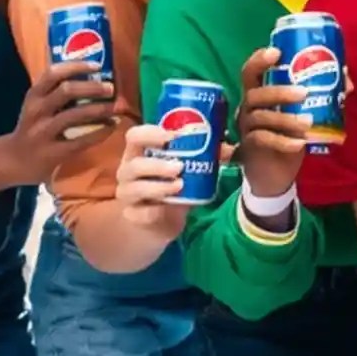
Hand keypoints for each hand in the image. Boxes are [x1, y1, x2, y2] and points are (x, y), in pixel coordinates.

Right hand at [6, 61, 116, 182]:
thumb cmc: (34, 127)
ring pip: (74, 115)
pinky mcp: (54, 152)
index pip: (53, 73)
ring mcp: (44, 132)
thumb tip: (96, 79)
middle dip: (92, 87)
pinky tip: (112, 126)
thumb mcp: (39, 106)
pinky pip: (81, 140)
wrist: (15, 160)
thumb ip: (58, 93)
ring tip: (117, 107)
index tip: (97, 66)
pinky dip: (100, 132)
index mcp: (34, 95)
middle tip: (111, 88)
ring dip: (100, 109)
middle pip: (66, 91)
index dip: (76, 66)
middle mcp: (37, 111)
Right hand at [114, 124, 234, 238]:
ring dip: (159, 186)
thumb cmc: (170, 188)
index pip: (134, 136)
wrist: (159, 221)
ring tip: (180, 185)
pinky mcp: (131, 215)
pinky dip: (152, 211)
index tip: (172, 136)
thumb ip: (203, 158)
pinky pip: (138, 213)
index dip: (150, 133)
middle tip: (180, 167)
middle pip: (135, 164)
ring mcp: (127, 194)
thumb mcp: (184, 171)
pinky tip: (164, 209)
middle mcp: (128, 172)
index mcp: (138, 153)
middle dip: (158, 165)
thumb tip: (229, 148)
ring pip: (135, 188)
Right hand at [237, 47, 308, 196]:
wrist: (274, 174)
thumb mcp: (303, 114)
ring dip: (286, 119)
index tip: (277, 52)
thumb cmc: (288, 136)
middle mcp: (248, 108)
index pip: (250, 71)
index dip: (260, 60)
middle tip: (304, 93)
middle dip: (280, 92)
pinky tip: (299, 145)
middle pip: (256, 94)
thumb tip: (346, 80)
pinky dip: (283, 142)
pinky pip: (264, 140)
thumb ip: (321, 96)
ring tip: (308, 123)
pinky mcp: (251, 148)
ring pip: (262, 118)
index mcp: (258, 94)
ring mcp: (247, 128)